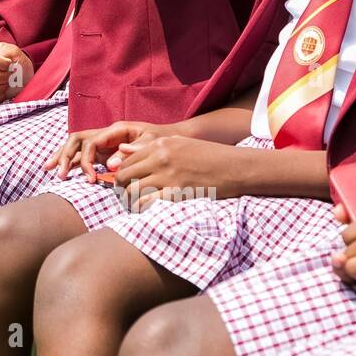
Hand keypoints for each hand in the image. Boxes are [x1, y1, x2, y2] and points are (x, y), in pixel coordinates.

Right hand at [0, 41, 33, 104]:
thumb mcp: (15, 51)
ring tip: (6, 83)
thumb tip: (4, 60)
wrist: (18, 73)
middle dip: (5, 77)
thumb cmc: (16, 61)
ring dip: (3, 88)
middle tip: (10, 75)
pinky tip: (2, 91)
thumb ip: (9, 52)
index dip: (3, 64)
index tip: (10, 64)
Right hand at [43, 120, 167, 179]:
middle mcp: (106, 134)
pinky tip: (63, 170)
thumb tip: (110, 165)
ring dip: (63, 156)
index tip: (90, 178)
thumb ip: (130, 154)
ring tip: (49, 169)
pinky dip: (72, 161)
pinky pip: (83, 155)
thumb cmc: (162, 141)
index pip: (91, 142)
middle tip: (59, 173)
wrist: (170, 139)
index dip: (86, 160)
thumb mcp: (150, 145)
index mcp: (115, 130)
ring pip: (76, 145)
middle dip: (65, 155)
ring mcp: (103, 143)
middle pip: (77, 139)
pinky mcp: (104, 152)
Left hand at [107, 133, 243, 210]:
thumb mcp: (179, 144)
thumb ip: (150, 146)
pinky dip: (142, 208)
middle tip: (124, 197)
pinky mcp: (177, 193)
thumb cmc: (208, 155)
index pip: (126, 159)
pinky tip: (145, 211)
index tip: (123, 183)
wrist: (235, 167)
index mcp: (160, 144)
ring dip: (129, 201)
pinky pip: (147, 202)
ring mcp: (168, 176)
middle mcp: (160, 158)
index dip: (121, 173)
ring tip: (132, 206)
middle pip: (124, 175)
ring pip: (132, 190)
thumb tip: (122, 150)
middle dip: (120, 188)